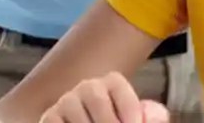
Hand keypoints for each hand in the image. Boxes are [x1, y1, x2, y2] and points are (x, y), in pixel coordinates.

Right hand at [39, 72, 168, 121]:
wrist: (94, 122)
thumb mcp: (138, 122)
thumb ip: (153, 118)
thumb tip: (154, 118)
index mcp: (111, 84)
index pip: (117, 86)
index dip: (128, 107)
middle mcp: (87, 88)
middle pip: (95, 96)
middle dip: (108, 121)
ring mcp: (66, 102)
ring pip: (74, 110)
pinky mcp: (49, 118)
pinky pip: (54, 121)